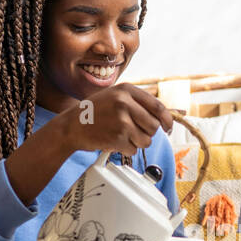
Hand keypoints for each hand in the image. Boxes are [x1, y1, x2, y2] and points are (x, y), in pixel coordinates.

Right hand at [56, 84, 174, 158]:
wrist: (72, 126)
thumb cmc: (95, 112)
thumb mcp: (115, 97)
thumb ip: (137, 103)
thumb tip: (167, 115)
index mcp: (127, 90)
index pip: (158, 107)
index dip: (167, 120)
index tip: (168, 127)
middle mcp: (125, 103)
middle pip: (154, 126)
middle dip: (148, 133)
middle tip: (136, 133)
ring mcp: (121, 120)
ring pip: (146, 140)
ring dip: (138, 143)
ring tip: (123, 136)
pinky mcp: (117, 137)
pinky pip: (134, 150)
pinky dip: (127, 150)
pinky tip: (115, 141)